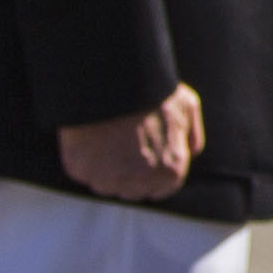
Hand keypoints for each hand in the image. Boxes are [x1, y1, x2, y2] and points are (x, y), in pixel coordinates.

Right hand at [55, 84, 204, 201]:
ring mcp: (107, 179)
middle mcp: (140, 183)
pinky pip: (82, 171)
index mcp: (170, 172)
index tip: (141, 159)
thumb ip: (191, 136)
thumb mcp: (187, 108)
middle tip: (121, 146)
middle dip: (127, 175)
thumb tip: (190, 154)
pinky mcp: (80, 170)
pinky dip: (82, 159)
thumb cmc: (153, 92)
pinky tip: (88, 138)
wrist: (112, 81)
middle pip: (131, 191)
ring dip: (104, 170)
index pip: (159, 190)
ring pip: (104, 185)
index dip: (151, 174)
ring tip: (106, 140)